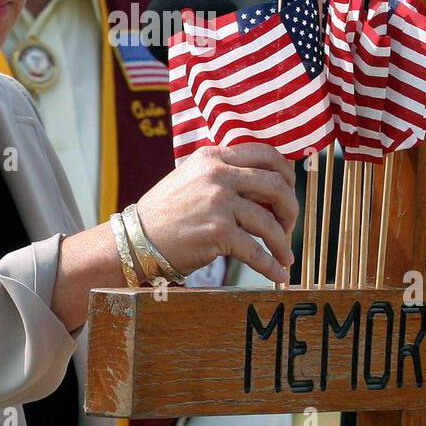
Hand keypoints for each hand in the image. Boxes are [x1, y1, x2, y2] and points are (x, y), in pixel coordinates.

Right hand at [131, 144, 297, 283]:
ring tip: (284, 253)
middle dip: (290, 208)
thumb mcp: (193, 178)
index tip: (290, 191)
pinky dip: (271, 265)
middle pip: (276, 185)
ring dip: (282, 241)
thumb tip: (269, 191)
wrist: (135, 239)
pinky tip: (277, 272)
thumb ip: (226, 175)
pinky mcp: (218, 233)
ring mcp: (219, 203)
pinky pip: (256, 251)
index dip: (286, 174)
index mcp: (213, 157)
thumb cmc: (165, 212)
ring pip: (269, 221)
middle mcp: (218, 175)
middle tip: (289, 224)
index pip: (265, 154)